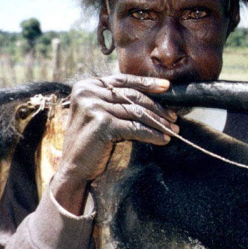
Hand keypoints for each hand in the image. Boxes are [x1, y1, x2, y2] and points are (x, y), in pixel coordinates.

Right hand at [52, 74, 178, 213]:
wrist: (73, 168)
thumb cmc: (90, 140)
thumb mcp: (100, 112)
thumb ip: (116, 100)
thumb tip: (152, 92)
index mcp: (87, 85)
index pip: (123, 80)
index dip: (147, 83)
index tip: (166, 86)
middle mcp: (88, 92)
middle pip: (132, 96)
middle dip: (157, 107)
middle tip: (174, 116)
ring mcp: (94, 107)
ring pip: (137, 112)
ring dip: (158, 122)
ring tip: (173, 129)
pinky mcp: (102, 123)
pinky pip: (135, 128)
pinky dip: (152, 134)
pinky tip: (163, 139)